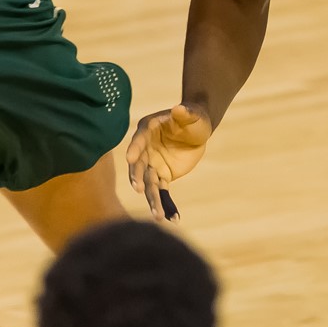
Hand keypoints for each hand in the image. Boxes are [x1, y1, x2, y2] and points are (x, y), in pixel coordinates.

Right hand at [125, 104, 211, 220]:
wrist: (197, 130)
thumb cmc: (194, 117)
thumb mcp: (192, 114)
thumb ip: (185, 113)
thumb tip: (179, 108)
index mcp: (148, 129)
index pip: (139, 140)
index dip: (134, 148)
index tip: (130, 158)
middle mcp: (144, 149)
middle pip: (138, 165)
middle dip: (137, 177)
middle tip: (138, 188)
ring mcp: (152, 164)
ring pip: (148, 184)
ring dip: (152, 199)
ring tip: (158, 216)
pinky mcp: (162, 176)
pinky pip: (162, 192)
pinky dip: (165, 205)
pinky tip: (170, 218)